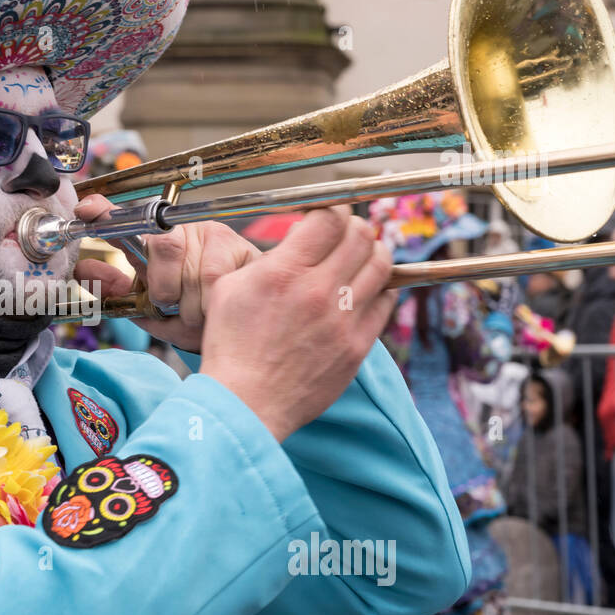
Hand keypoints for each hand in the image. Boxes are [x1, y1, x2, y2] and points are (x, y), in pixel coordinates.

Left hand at [71, 194, 261, 353]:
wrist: (237, 325)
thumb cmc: (191, 311)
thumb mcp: (149, 306)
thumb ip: (117, 289)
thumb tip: (83, 268)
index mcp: (156, 240)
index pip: (129, 219)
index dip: (106, 211)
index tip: (85, 209)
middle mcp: (184, 229)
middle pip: (163, 245)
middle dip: (164, 286)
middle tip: (170, 303)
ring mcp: (214, 233)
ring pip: (191, 272)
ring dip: (190, 305)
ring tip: (197, 310)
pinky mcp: (240, 247)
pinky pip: (214, 280)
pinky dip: (208, 304)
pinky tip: (213, 307)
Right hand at [197, 206, 394, 441]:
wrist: (244, 403)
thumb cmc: (230, 346)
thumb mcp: (229, 288)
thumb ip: (267, 257)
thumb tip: (298, 238)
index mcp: (284, 272)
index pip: (330, 218)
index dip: (329, 210)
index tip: (323, 217)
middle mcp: (318, 292)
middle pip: (362, 235)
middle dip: (352, 228)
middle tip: (341, 236)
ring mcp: (343, 321)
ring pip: (382, 264)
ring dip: (371, 254)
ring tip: (355, 261)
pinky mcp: (357, 347)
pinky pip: (386, 302)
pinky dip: (378, 289)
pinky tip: (361, 293)